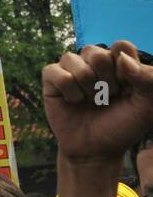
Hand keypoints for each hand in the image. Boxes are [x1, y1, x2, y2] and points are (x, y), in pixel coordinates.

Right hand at [44, 41, 152, 165]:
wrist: (96, 150)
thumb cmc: (123, 126)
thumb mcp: (147, 106)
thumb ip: (148, 79)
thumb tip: (122, 58)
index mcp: (119, 63)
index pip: (121, 46)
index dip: (125, 68)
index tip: (127, 89)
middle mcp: (94, 62)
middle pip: (96, 52)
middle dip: (105, 81)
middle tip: (107, 98)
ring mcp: (72, 68)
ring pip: (73, 60)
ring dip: (86, 88)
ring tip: (90, 101)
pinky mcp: (52, 78)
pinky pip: (55, 72)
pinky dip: (68, 91)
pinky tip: (73, 101)